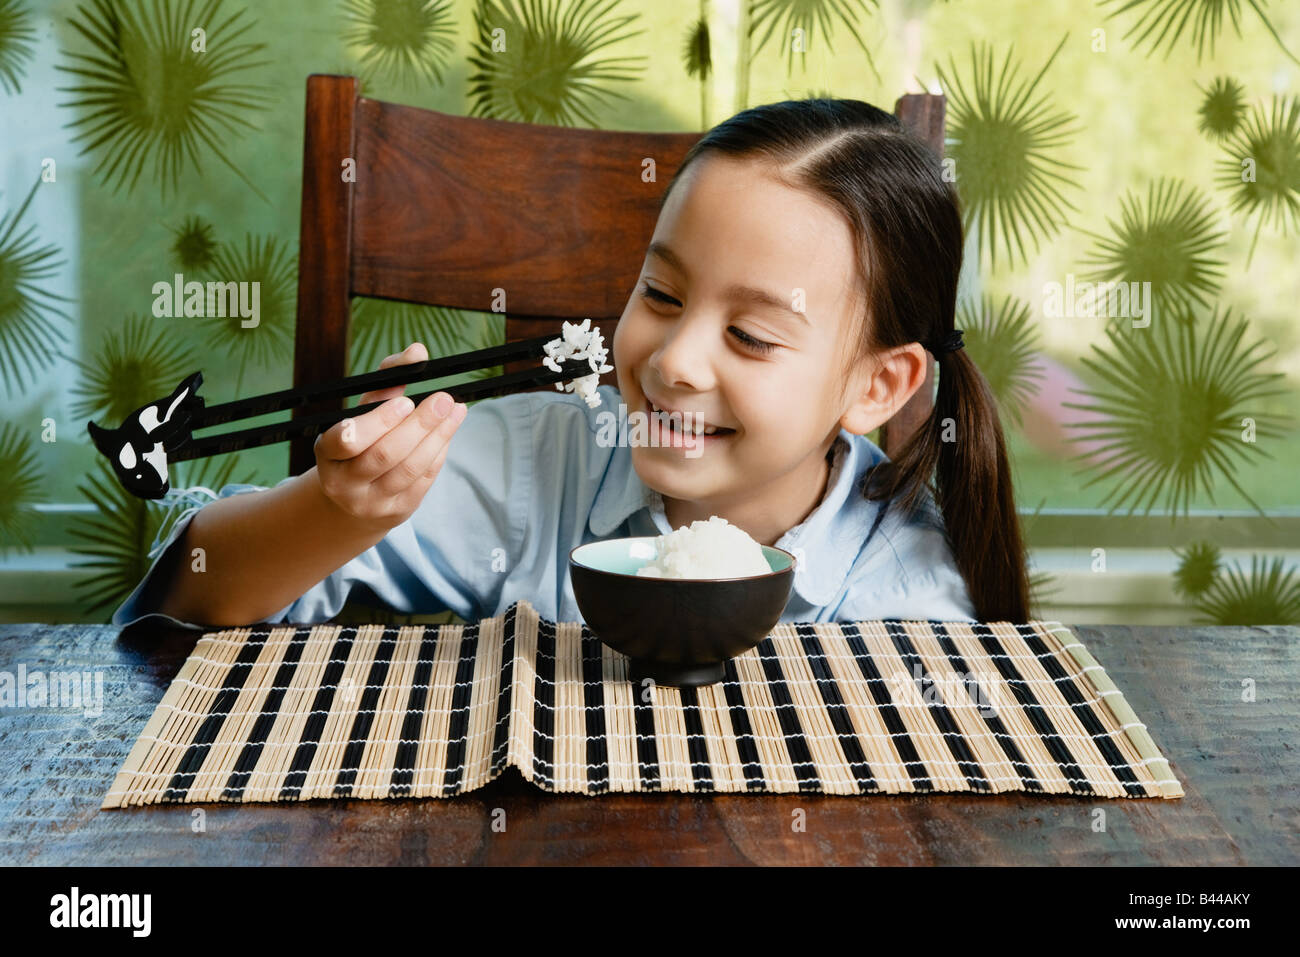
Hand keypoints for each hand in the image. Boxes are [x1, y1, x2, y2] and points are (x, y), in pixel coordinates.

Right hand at [312, 342, 467, 531]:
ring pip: (410, 468)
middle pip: (386, 455)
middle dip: (420, 424)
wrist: (351, 503)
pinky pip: (423, 479)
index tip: (405, 400)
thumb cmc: (359, 445)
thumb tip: (417, 352)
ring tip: (455, 410)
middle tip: (443, 399)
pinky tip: (448, 431)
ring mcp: (371, 502)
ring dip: (438, 436)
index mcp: (328, 453)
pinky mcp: (397, 511)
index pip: (345, 442)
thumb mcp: (361, 414)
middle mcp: (345, 483)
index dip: (378, 422)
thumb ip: (387, 381)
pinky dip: (438, 452)